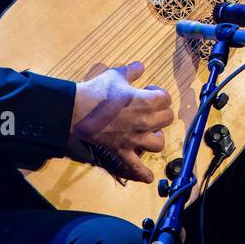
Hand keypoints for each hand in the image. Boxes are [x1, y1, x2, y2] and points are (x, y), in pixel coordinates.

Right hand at [68, 62, 173, 182]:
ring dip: (156, 136)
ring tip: (150, 131)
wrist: (77, 110)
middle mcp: (145, 121)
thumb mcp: (115, 75)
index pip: (166, 98)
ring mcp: (135, 138)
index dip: (158, 92)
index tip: (148, 90)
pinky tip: (148, 177)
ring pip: (158, 142)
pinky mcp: (122, 150)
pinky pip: (136, 166)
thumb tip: (141, 66)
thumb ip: (131, 71)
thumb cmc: (97, 91)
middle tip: (149, 108)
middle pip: (167, 118)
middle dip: (160, 112)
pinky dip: (142, 173)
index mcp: (146, 101)